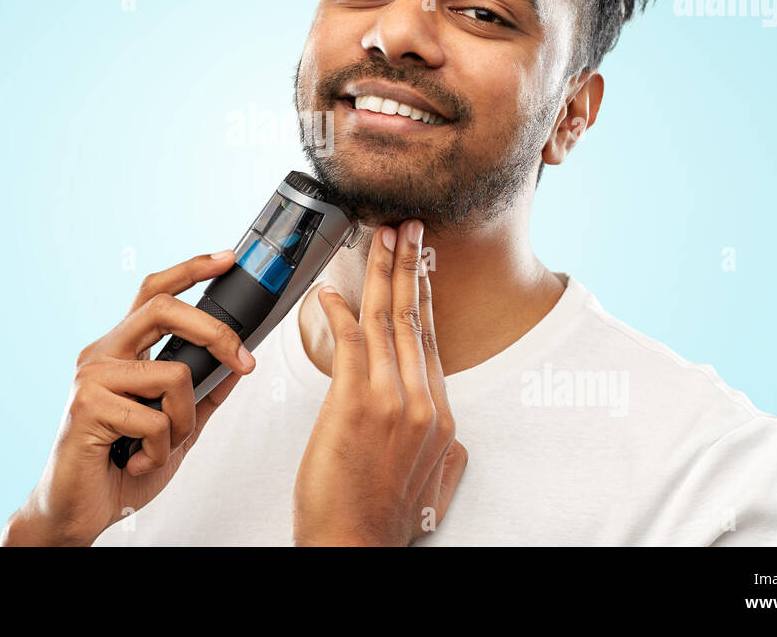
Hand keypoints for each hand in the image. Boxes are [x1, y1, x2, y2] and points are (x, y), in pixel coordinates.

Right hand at [0, 250, 255, 545]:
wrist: (76, 512)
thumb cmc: (117, 469)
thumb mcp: (176, 429)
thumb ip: (202, 396)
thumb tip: (238, 366)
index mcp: (121, 351)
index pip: (153, 294)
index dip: (190, 270)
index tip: (226, 259)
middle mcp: (102, 354)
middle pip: (164, 309)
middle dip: (215, 331)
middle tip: (244, 361)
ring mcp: (91, 377)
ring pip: (173, 375)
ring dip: (183, 422)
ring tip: (159, 448)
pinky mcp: (87, 406)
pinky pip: (155, 419)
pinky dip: (161, 450)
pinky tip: (136, 462)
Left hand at [293, 220, 467, 546]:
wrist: (354, 548)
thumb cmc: (381, 522)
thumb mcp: (433, 486)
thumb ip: (443, 452)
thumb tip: (447, 434)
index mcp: (439, 416)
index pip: (431, 339)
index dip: (424, 295)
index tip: (420, 263)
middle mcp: (422, 402)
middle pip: (413, 318)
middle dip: (407, 266)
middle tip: (404, 227)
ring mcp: (391, 402)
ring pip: (386, 320)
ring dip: (379, 272)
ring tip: (376, 238)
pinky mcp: (355, 406)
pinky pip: (349, 342)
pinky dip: (339, 311)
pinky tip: (330, 292)